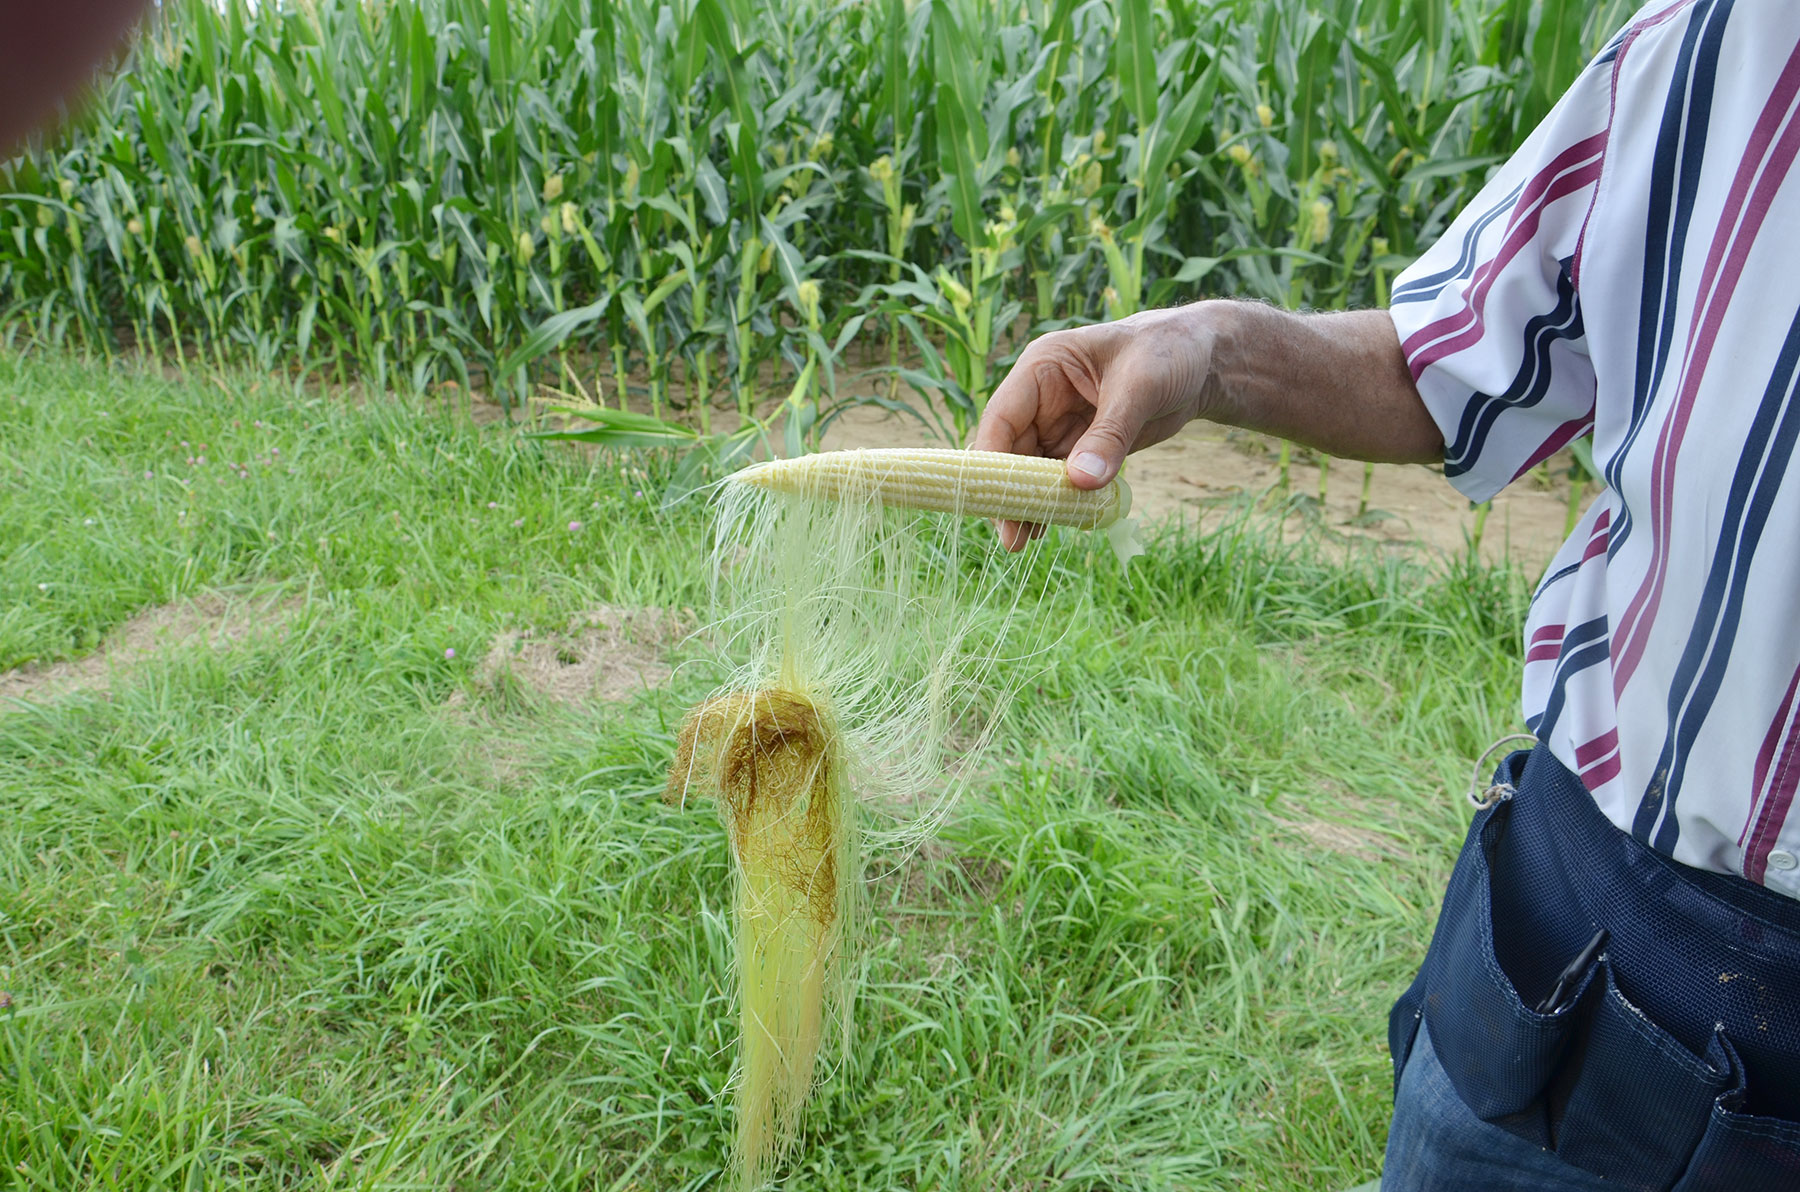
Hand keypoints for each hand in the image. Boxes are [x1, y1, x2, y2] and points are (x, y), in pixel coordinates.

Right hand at [974, 305, 1213, 547]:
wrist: (1206, 362)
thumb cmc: (1169, 352)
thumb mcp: (1140, 386)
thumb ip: (1110, 434)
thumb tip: (1080, 481)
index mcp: (1042, 368)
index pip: (1002, 418)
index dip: (991, 459)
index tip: (991, 499)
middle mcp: (1043, 399)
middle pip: (1010, 453)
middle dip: (1009, 493)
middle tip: (1011, 537)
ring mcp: (1061, 425)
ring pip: (1032, 472)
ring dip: (1030, 504)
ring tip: (1024, 542)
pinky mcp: (1084, 447)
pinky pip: (1062, 481)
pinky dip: (1060, 503)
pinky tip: (1058, 527)